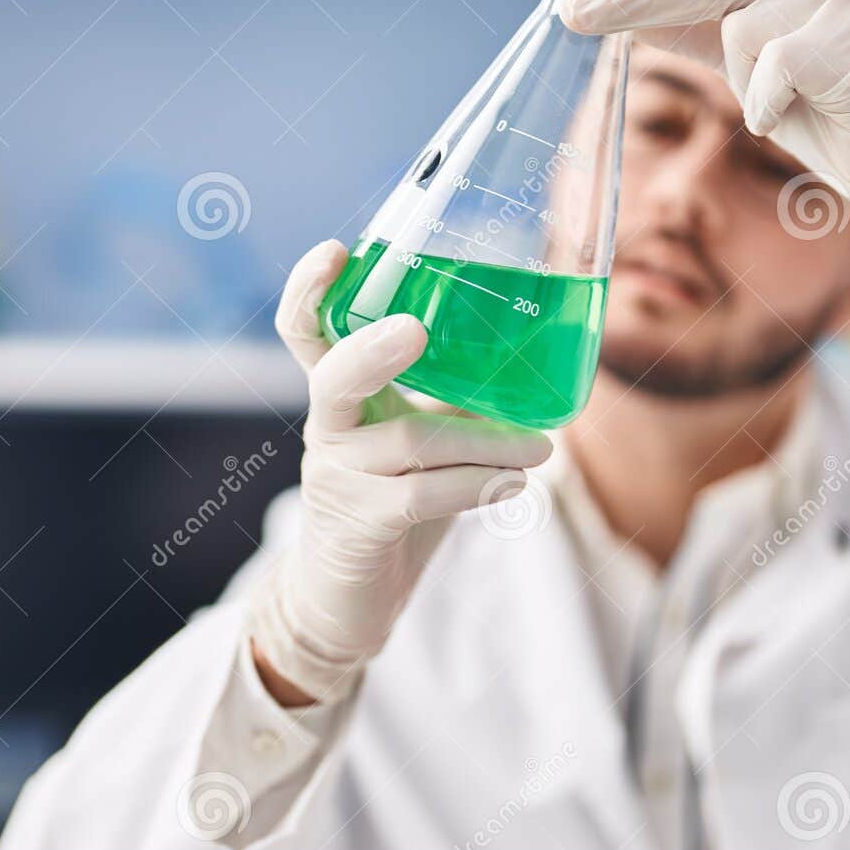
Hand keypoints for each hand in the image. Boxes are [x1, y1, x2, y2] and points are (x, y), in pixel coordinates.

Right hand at [248, 240, 553, 704]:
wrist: (350, 599)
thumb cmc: (394, 502)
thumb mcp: (423, 441)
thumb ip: (457, 401)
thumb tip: (543, 365)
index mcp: (342, 394)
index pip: (307, 331)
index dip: (310, 290)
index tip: (336, 250)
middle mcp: (330, 427)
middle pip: (334, 375)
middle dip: (375, 348)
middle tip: (417, 329)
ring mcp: (340, 476)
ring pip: (411, 441)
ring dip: (486, 441)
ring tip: (541, 448)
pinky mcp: (360, 524)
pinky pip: (422, 494)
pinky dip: (475, 485)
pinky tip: (513, 486)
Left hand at [559, 0, 849, 282]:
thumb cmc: (828, 114)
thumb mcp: (750, 65)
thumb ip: (699, 30)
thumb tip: (624, 9)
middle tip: (571, 12)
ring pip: (736, 32)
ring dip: (748, 83)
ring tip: (794, 103)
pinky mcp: (849, 41)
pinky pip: (767, 72)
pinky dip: (771, 106)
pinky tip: (805, 116)